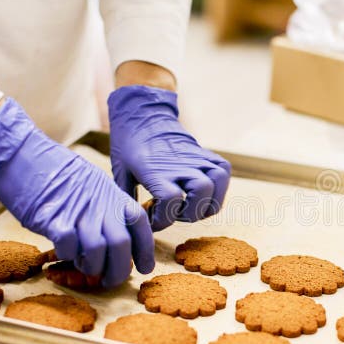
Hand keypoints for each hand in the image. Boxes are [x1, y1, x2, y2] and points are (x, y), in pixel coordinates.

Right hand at [0, 98, 154, 286]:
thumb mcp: (90, 180)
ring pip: (97, 252)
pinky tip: (62, 252)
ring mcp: (77, 211)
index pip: (139, 223)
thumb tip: (113, 235)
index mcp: (110, 193)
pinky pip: (68, 248)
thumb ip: (104, 204)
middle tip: (110, 279)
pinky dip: (67, 256)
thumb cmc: (52, 168)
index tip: (144, 267)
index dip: (145, 249)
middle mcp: (99, 203)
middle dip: (118, 270)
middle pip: (121, 244)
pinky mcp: (53, 219)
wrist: (19, 154)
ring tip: (84, 266)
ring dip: (92, 267)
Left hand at [108, 85, 230, 231]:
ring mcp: (196, 158)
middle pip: (200, 195)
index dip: (162, 219)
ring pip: (216, 187)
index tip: (153, 219)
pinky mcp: (207, 154)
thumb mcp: (120, 174)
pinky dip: (218, 188)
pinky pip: (223, 173)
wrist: (144, 116)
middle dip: (188, 213)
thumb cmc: (129, 147)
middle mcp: (180, 164)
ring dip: (205, 204)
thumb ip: (127, 202)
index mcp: (155, 170)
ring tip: (189, 205)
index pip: (171, 201)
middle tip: (173, 210)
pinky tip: (202, 192)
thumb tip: (134, 227)